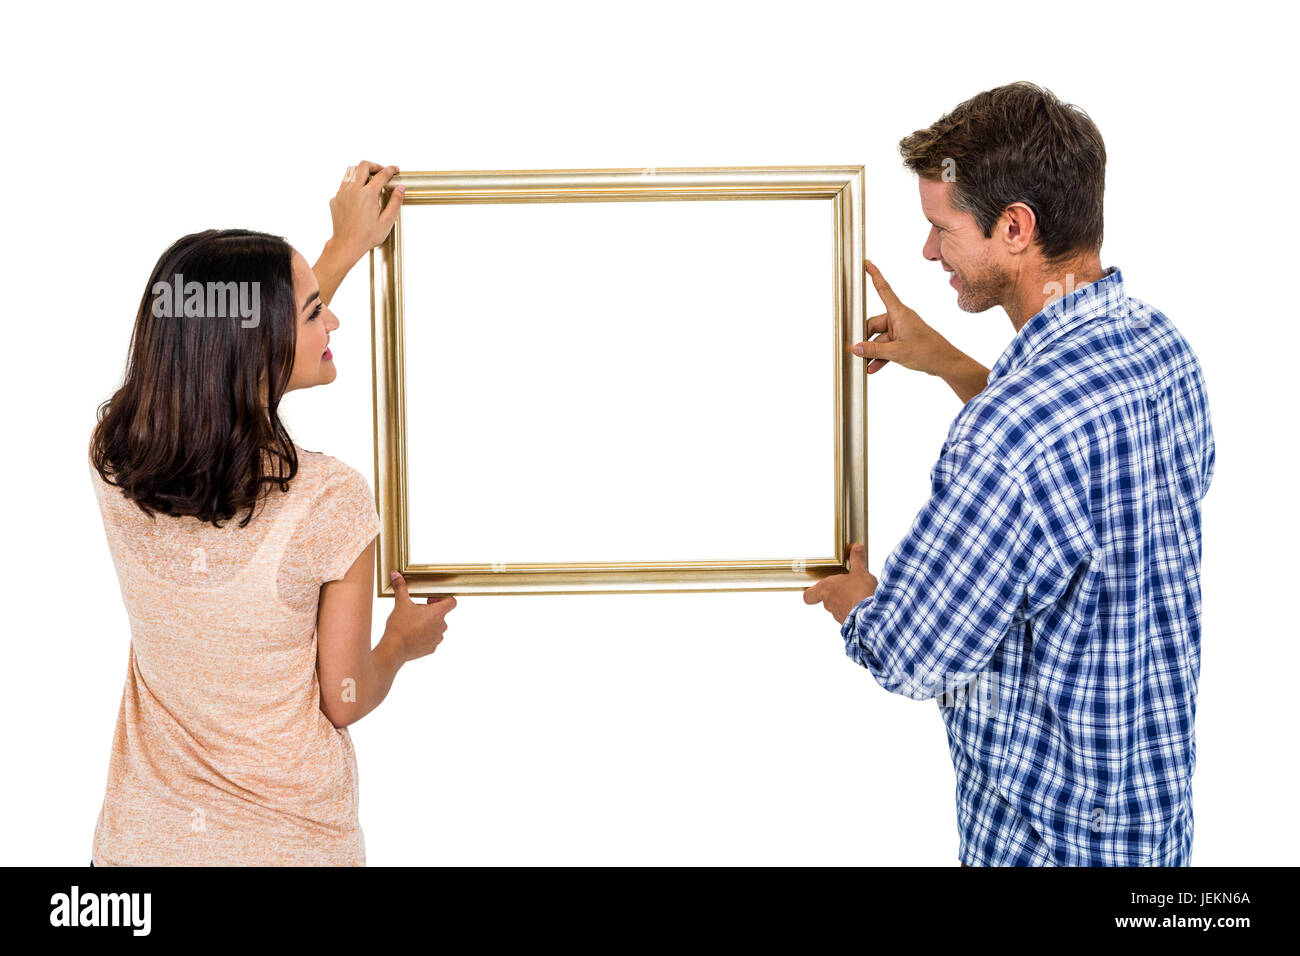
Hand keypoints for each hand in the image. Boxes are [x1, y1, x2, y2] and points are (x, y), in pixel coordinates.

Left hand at [327, 160, 404, 265]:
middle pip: (363, 165)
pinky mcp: (335, 199)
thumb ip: (395, 202)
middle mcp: (353, 190)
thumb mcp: (387, 221)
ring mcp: (342, 193)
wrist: (346, 245)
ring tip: (369, 179)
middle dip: (374, 165)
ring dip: (361, 172)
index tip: (395, 170)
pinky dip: (352, 184)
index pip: (382, 175)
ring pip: (350, 172)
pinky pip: (343, 184)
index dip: (390, 170)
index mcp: (368, 194)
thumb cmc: (367, 236)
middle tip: (381, 171)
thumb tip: (401, 188)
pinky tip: (358, 193)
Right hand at [385, 571, 455, 662]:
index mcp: (437, 613)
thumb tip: (395, 574)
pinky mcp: (431, 649)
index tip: (430, 600)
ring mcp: (437, 638)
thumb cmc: (399, 626)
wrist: (394, 649)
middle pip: (442, 614)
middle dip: (431, 611)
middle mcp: (441, 626)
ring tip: (413, 624)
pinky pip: (431, 640)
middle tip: (416, 611)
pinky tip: (412, 635)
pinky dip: (424, 637)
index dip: (443, 598)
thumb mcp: (400, 604)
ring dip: (428, 624)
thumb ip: (400, 587)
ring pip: (437, 627)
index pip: (452, 602)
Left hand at [803, 543, 877, 623]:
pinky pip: (849, 617)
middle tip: (848, 586)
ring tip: (859, 596)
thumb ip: (857, 560)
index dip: (811, 592)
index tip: (815, 589)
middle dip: (837, 593)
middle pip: (826, 599)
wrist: (871, 614)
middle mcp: (829, 603)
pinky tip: (865, 606)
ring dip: (846, 603)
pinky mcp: (849, 624)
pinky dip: (855, 612)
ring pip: (838, 608)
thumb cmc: (860, 592)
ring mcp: (837, 615)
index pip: (809, 595)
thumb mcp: (860, 572)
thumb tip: (856, 549)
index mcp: (826, 589)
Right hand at [854, 260, 957, 377]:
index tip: (867, 264)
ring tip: (866, 364)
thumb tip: (856, 348)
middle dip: (866, 338)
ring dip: (873, 351)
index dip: (875, 276)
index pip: (883, 290)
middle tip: (859, 351)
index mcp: (900, 313)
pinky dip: (880, 356)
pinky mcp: (904, 341)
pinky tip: (873, 367)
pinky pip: (887, 346)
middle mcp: (900, 319)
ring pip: (879, 338)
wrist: (944, 362)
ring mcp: (901, 330)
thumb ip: (874, 350)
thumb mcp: (896, 352)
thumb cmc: (927, 351)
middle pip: (874, 323)